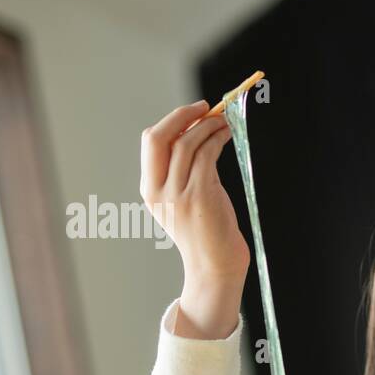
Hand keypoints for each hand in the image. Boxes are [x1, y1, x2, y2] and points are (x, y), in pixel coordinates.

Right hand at [139, 101, 249, 282]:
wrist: (215, 268)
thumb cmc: (206, 234)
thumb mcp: (185, 201)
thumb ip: (185, 172)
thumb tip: (200, 134)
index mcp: (149, 191)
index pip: (151, 143)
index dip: (173, 122)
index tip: (193, 112)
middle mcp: (158, 191)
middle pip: (161, 137)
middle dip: (183, 116)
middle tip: (205, 107)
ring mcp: (177, 194)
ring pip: (187, 144)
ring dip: (208, 127)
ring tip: (223, 122)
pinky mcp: (200, 197)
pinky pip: (206, 157)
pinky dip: (216, 141)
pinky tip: (225, 137)